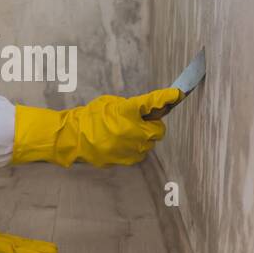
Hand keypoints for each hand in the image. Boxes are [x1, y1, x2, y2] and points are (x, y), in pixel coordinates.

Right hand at [11, 88, 181, 167]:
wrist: (75, 138)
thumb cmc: (91, 117)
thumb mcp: (110, 104)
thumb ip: (130, 107)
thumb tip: (145, 111)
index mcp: (126, 112)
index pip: (151, 102)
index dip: (166, 97)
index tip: (178, 93)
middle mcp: (132, 130)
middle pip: (159, 129)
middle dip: (153, 125)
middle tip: (141, 122)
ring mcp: (131, 147)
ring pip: (151, 143)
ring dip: (144, 137)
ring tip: (126, 134)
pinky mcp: (129, 159)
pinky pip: (141, 153)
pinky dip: (136, 148)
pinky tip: (122, 144)